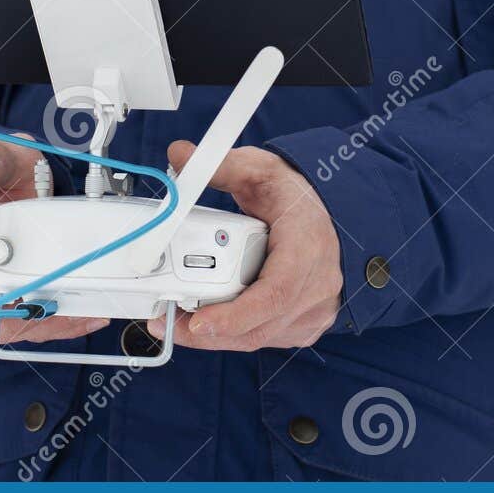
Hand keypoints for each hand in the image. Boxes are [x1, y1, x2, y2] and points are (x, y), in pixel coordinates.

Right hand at [0, 135, 108, 343]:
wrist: (22, 174)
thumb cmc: (1, 167)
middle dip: (7, 320)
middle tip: (45, 315)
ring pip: (2, 317)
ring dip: (38, 324)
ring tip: (74, 318)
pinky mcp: (11, 285)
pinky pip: (26, 312)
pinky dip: (53, 320)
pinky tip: (82, 316)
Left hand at [147, 141, 341, 351]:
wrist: (326, 213)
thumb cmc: (295, 196)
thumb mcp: (259, 170)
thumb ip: (220, 165)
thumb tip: (179, 155)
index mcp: (308, 248)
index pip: (275, 293)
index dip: (236, 315)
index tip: (200, 321)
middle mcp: (318, 286)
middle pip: (260, 325)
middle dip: (210, 331)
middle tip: (167, 321)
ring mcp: (315, 309)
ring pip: (259, 338)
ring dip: (217, 336)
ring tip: (178, 321)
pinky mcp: (306, 323)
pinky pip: (266, 338)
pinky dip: (235, 334)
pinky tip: (209, 322)